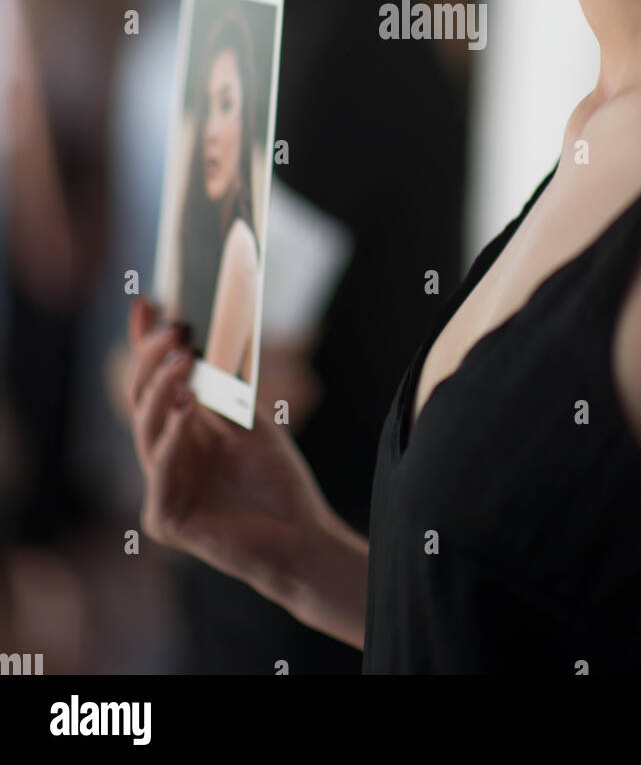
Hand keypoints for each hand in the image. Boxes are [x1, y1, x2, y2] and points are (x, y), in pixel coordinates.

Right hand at [126, 295, 332, 605]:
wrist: (301, 535)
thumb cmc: (276, 479)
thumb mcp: (247, 418)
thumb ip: (219, 384)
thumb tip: (200, 334)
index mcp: (180, 432)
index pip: (153, 381)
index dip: (144, 344)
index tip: (146, 302)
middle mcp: (164, 456)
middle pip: (142, 399)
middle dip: (153, 359)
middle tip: (173, 329)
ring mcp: (160, 487)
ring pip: (146, 428)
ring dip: (163, 389)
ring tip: (183, 359)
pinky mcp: (165, 518)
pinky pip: (160, 470)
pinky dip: (173, 436)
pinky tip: (187, 409)